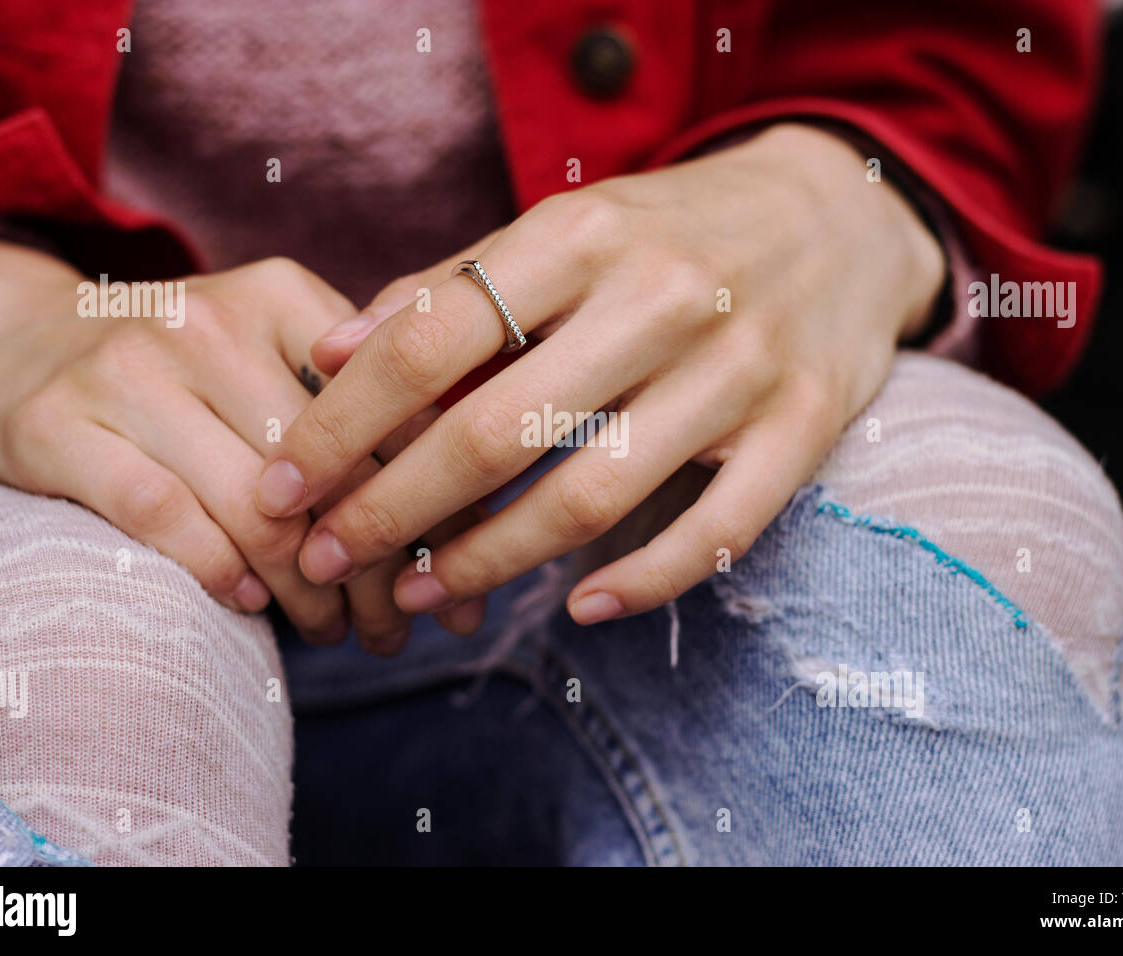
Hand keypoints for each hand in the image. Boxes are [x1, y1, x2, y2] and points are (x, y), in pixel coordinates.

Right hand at [0, 240, 479, 648]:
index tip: (462, 573)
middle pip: (331, 467)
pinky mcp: (60, 423)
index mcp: (283, 297)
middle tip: (397, 625)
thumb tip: (467, 531)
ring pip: (257, 504)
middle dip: (379, 564)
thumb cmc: (179, 372)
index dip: (438, 501)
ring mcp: (131, 368)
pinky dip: (219, 572)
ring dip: (309, 591)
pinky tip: (248, 604)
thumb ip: (355, 414)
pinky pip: (165, 516)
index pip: (390, 408)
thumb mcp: (267, 356)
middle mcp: (210, 321)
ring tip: (334, 632)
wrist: (15, 341)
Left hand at [258, 124, 944, 628]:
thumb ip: (451, 289)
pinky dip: (637, 583)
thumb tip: (329, 354)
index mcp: (583, 235)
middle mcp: (661, 296)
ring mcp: (739, 367)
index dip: (343, 424)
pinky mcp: (804, 426)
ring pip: (592, 495)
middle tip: (324, 557)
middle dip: (391, 510)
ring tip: (418, 592)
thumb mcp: (565, 232)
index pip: (431, 339)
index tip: (284, 485)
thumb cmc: (673, 233)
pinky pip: (714, 533)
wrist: (838, 217)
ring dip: (489, 561)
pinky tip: (571, 607)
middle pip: (497, 432)